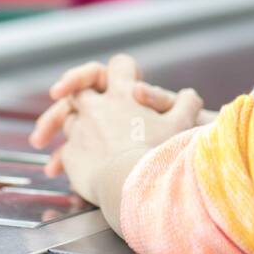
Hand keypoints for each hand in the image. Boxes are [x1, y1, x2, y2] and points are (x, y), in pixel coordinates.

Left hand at [30, 56, 216, 175]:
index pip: (119, 65)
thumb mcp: (182, 125)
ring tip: (63, 145)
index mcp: (123, 94)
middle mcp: (97, 108)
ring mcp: (81, 131)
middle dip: (72, 94)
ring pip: (66, 120)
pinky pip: (63, 152)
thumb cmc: (160, 153)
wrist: (136, 188)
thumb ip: (186, 104)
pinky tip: (63, 170)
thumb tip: (190, 96)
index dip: (119, 70)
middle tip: (64, 101)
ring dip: (67, 128)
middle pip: (78, 90)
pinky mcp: (71, 156)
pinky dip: (63, 158)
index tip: (118, 80)